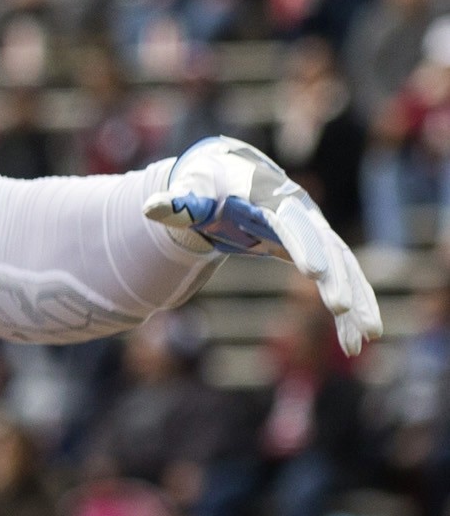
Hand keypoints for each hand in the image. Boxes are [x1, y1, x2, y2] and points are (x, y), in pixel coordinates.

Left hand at [146, 134, 382, 354]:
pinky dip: (351, 305)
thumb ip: (178, 203)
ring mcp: (314, 231)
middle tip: (340, 308)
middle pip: (325, 246)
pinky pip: (341, 278)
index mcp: (270, 199)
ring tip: (365, 336)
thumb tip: (150, 208)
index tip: (311, 273)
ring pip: (343, 266)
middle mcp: (300, 214)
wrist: (232, 175)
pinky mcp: (319, 249)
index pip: (289, 224)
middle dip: (336, 277)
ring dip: (357, 299)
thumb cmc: (208, 185)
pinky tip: (355, 340)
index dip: (302, 246)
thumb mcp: (192, 191)